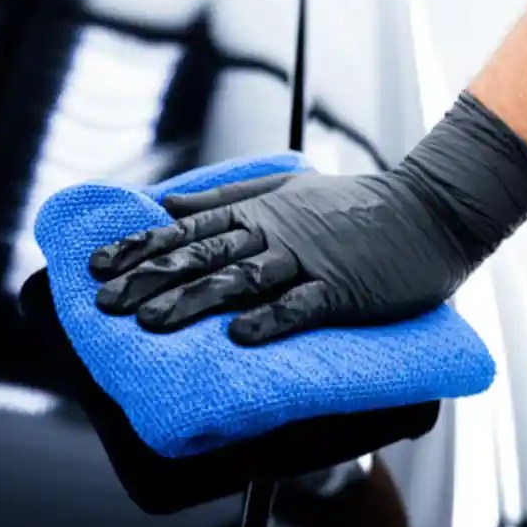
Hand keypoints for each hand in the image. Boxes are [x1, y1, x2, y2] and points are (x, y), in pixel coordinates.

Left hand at [90, 92, 526, 344]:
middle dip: (150, 280)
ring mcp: (309, 262)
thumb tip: (165, 206)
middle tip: (106, 304)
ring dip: (193, 301)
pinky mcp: (343, 290)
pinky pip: (301, 307)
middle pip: (202, 257)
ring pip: (240, 281)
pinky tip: (238, 338)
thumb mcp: (286, 189)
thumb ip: (225, 199)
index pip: (187, 229)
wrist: (429, 211)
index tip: (97, 267)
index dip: (139, 248)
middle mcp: (275, 234)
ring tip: (151, 323)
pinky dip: (270, 321)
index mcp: (260, 212)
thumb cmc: (355, 205)